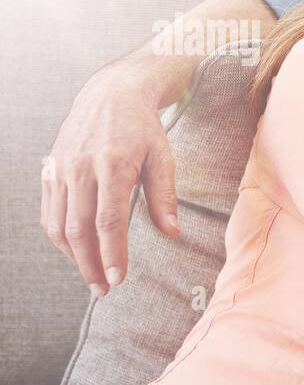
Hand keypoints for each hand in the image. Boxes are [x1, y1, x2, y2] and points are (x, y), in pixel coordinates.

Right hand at [42, 68, 179, 295]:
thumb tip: (172, 233)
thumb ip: (165, 196)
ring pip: (59, 224)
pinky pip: (49, 212)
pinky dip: (59, 237)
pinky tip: (76, 252)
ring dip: (73, 256)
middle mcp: (80, 168)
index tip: (119, 279)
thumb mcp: (162, 157)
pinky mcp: (50, 170)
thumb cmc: (143, 128)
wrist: (110, 94)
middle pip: (79, 229)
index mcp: (113, 165)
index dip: (112, 253)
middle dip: (90, 265)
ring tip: (91, 277)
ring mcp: (60, 169)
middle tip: (104, 290)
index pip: (109, 220)